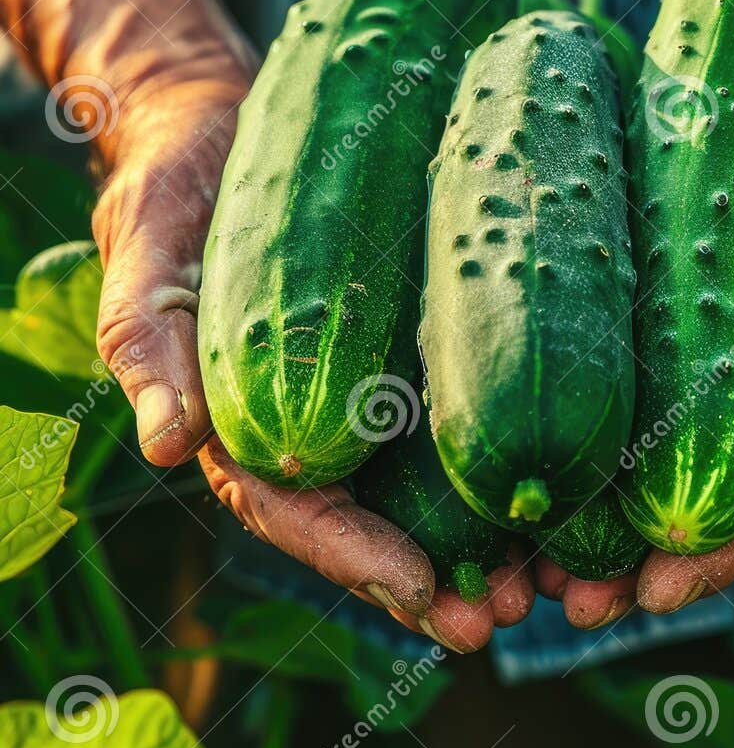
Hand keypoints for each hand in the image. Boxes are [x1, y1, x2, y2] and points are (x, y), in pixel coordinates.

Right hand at [91, 74, 533, 651]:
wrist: (221, 128)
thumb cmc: (174, 188)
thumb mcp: (147, 250)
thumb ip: (146, 340)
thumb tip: (165, 444)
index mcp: (242, 428)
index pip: (296, 512)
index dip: (354, 557)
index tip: (419, 591)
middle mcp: (313, 427)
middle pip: (374, 526)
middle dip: (437, 583)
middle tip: (507, 619)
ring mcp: (367, 396)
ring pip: (428, 493)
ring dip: (488, 549)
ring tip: (555, 585)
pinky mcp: (413, 354)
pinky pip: (461, 422)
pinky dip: (510, 465)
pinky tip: (574, 493)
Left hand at [539, 41, 733, 625]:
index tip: (691, 565)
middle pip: (715, 496)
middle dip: (658, 563)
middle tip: (595, 609)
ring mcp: (695, 370)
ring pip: (654, 478)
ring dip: (601, 545)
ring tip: (538, 592)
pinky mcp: (639, 342)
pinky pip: (607, 422)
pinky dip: (569, 474)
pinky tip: (514, 513)